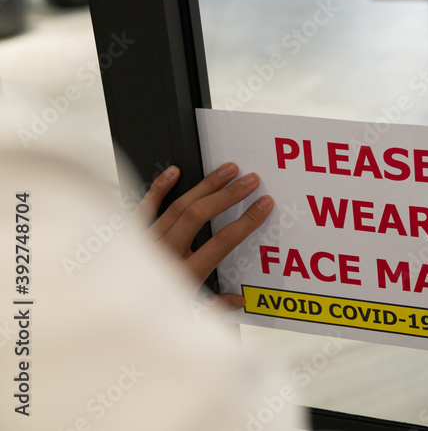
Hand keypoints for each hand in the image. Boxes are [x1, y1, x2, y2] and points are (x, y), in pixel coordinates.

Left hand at [139, 163, 273, 307]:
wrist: (104, 309)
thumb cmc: (144, 314)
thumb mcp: (186, 317)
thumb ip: (214, 308)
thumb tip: (238, 299)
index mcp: (184, 276)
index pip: (222, 242)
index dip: (246, 221)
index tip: (262, 206)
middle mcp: (164, 255)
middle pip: (199, 216)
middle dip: (229, 195)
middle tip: (249, 181)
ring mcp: (147, 242)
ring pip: (178, 206)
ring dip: (205, 186)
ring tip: (226, 171)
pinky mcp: (129, 235)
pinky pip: (144, 207)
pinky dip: (158, 188)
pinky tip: (174, 172)